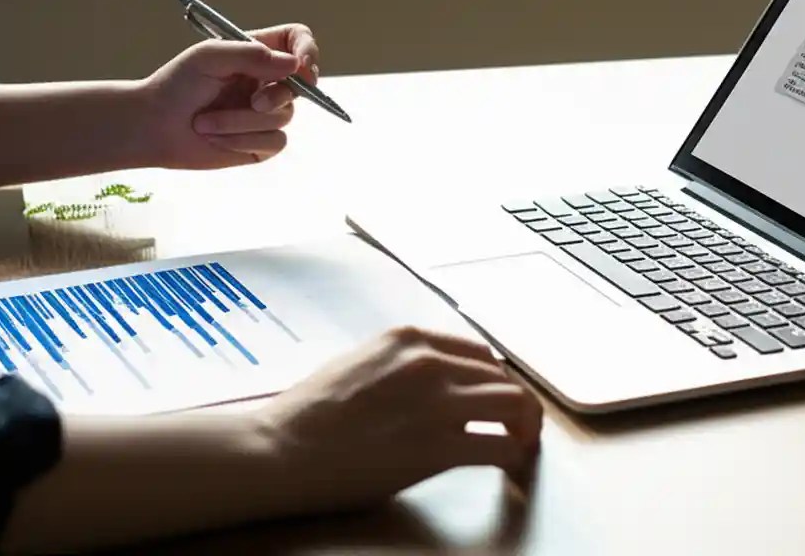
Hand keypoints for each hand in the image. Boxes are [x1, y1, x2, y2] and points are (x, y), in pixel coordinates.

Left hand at [138, 24, 319, 168]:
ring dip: (242, 121)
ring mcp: (267, 115)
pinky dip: (244, 140)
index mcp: (257, 54)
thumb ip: (252, 55)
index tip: (302, 66)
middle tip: (255, 102)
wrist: (153, 126)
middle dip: (278, 95)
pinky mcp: (261, 144)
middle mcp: (267, 82)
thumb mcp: (209, 57)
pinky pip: (275, 141)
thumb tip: (295, 64)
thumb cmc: (176, 85)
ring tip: (205, 123)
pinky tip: (215, 138)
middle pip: (301, 85)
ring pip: (284, 117)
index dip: (308, 50)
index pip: (297, 41)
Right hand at [251, 326, 542, 514]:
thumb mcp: (358, 363)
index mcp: (408, 338)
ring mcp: (437, 401)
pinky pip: (501, 446)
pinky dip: (514, 456)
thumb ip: (399, 364)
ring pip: (515, 402)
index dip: (492, 378)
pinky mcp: (439, 445)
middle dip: (513, 402)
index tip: (494, 398)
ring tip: (521, 444)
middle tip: (515, 426)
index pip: (476, 350)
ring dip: (524, 425)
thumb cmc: (307, 416)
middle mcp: (429, 361)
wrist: (280, 450)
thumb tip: (428, 380)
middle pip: (501, 375)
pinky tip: (509, 467)